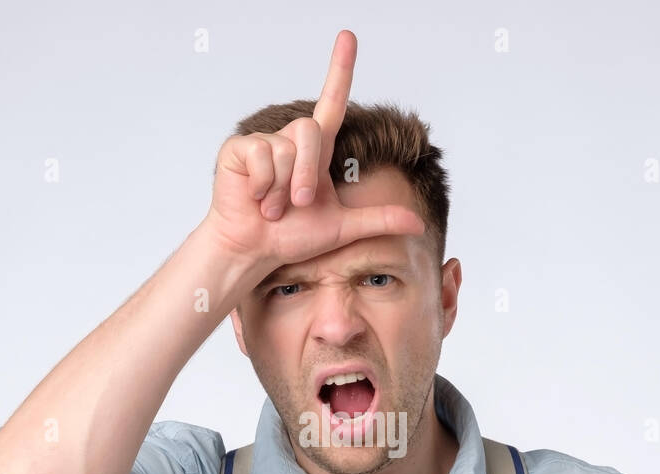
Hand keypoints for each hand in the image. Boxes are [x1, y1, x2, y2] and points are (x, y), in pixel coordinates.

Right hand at [200, 29, 425, 273]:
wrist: (255, 249)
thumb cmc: (292, 237)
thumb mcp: (342, 227)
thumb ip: (379, 220)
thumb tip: (419, 223)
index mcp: (316, 152)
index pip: (332, 103)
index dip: (340, 70)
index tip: (348, 37)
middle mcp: (291, 141)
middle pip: (311, 132)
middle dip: (305, 175)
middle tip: (296, 205)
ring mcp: (264, 143)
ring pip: (285, 148)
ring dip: (282, 186)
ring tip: (272, 207)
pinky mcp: (240, 149)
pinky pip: (261, 155)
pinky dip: (262, 184)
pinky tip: (255, 197)